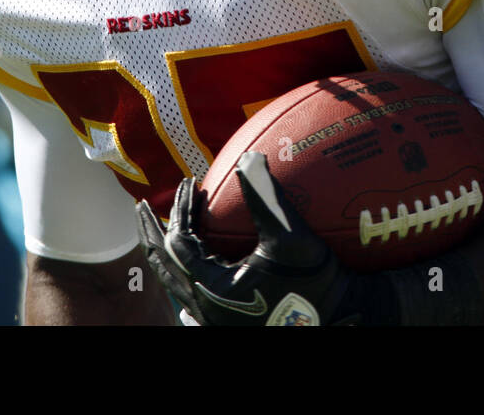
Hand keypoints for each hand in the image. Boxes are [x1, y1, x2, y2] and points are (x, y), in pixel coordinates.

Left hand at [136, 151, 391, 325]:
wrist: (341, 318)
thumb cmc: (317, 283)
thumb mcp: (292, 239)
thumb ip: (265, 199)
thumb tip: (249, 159)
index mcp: (214, 288)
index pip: (180, 242)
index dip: (181, 209)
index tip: (192, 183)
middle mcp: (205, 308)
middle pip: (163, 265)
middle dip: (152, 231)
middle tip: (142, 206)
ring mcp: (212, 320)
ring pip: (173, 284)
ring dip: (166, 252)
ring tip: (162, 229)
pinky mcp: (224, 322)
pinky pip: (189, 299)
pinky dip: (182, 276)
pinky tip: (188, 268)